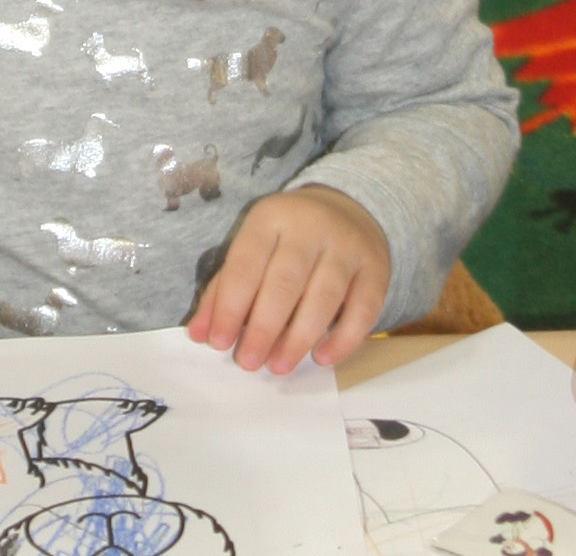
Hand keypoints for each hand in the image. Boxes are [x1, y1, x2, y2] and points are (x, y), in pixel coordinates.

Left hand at [185, 186, 389, 372]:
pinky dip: (344, 337)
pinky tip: (322, 357)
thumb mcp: (253, 249)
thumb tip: (199, 334)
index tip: (219, 343)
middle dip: (264, 327)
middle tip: (248, 363)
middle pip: (285, 281)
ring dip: (299, 337)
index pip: (246, 263)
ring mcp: (347, 246)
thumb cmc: (288, 240)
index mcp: (271, 218)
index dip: (230, 306)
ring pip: (324, 296)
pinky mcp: (376, 268)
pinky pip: (364, 308)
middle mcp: (311, 226)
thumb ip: (223, 290)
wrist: (349, 210)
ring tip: (278, 366)